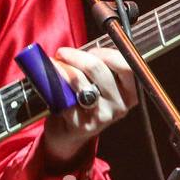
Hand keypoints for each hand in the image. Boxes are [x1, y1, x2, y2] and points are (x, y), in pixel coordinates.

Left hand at [40, 46, 139, 168]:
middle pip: (98, 69)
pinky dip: (55, 83)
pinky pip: (65, 96)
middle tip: (63, 53)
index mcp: (130, 92)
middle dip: (76, 56)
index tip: (90, 50)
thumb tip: (83, 47)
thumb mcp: (102, 84)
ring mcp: (101, 116)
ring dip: (62, 67)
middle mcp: (120, 105)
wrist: (70, 133)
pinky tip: (49, 80)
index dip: (105, 52)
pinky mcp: (81, 124)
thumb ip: (101, 65)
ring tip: (54, 64)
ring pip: (79, 80)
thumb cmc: (87, 99)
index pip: (126, 65)